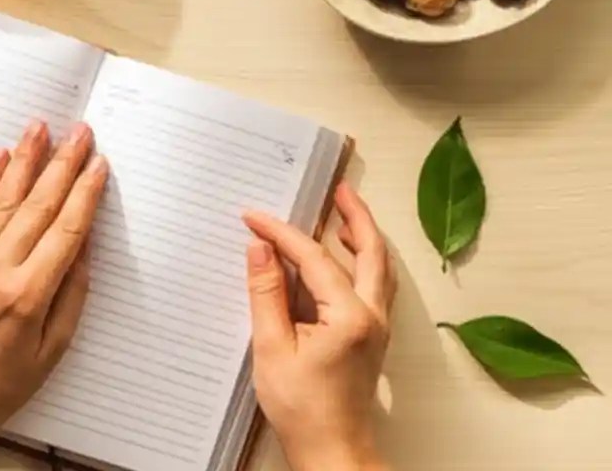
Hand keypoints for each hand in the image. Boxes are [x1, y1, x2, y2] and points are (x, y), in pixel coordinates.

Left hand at [0, 120, 108, 470]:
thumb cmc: (5, 382)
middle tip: (80, 131)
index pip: (66, 229)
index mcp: (30, 294)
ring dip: (24, 159)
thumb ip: (72, 292)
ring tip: (40, 127)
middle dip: (62, 164)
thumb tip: (84, 242)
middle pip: (37, 204)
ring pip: (3, 198)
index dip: (86, 193)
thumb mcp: (54, 347)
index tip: (100, 163)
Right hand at [243, 183, 395, 470]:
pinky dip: (363, 260)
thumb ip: (266, 293)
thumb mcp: (273, 348)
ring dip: (364, 236)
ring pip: (379, 267)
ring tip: (344, 214)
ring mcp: (377, 327)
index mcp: (349, 316)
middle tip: (339, 189)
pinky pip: (375, 284)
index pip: (314, 258)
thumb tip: (259, 249)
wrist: (333, 450)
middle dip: (355, 215)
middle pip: (370, 251)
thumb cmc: (303, 409)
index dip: (281, 233)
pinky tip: (345, 258)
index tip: (253, 217)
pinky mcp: (371, 337)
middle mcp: (372, 316)